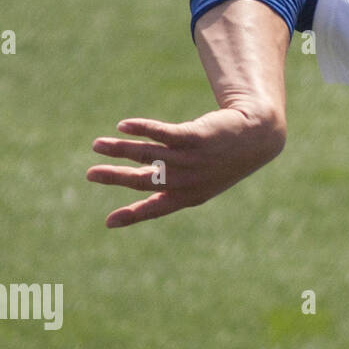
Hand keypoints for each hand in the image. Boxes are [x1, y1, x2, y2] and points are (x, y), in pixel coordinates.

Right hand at [87, 108, 284, 227]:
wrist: (257, 136)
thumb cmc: (224, 159)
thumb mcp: (201, 177)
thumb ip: (170, 180)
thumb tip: (135, 180)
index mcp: (189, 195)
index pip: (156, 208)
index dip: (132, 216)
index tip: (109, 222)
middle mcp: (188, 180)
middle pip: (144, 180)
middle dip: (115, 177)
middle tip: (90, 174)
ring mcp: (192, 158)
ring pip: (148, 154)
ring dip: (120, 149)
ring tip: (97, 145)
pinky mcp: (195, 136)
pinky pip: (163, 133)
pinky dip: (142, 128)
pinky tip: (124, 126)